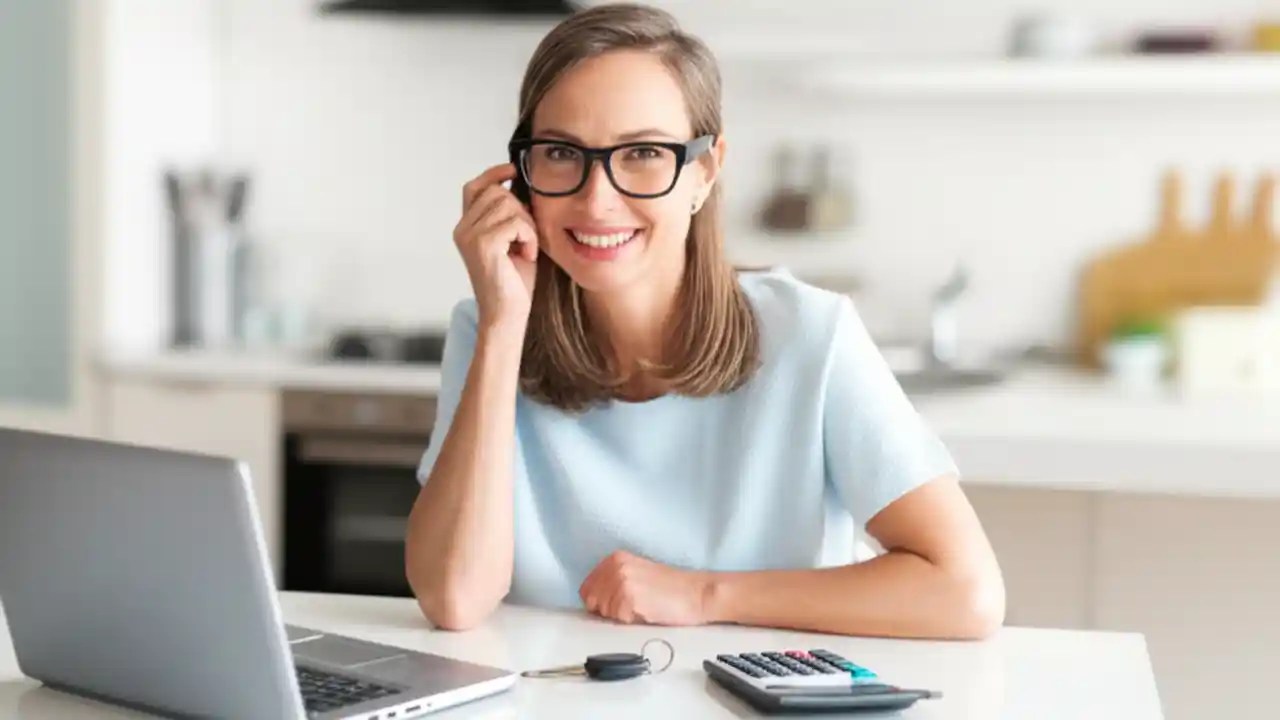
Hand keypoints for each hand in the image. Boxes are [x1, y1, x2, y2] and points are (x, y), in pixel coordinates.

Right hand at [453, 163, 538, 330]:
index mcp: (466, 227)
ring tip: (526, 247)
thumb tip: (518, 186)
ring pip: (507, 204)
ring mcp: (470, 236)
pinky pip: (516, 222)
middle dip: (520, 209)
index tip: (513, 170)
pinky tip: (527, 255)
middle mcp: (462, 229)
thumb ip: (509, 215)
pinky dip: (529, 237)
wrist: (507, 315)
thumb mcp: (512, 241)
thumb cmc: (513, 282)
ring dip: (527, 225)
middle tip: (527, 237)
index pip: (474, 188)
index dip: (493, 174)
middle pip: (496, 192)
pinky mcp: (483, 245)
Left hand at [579, 550, 715, 625]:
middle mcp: (615, 567)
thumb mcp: (636, 573)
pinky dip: (630, 621)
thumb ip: (612, 581)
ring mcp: (622, 582)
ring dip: (620, 616)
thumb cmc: (671, 588)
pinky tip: (647, 612)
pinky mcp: (630, 599)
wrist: (696, 594)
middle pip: (592, 601)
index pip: (587, 588)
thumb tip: (593, 601)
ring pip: (605, 612)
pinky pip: (618, 619)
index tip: (615, 604)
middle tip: (632, 607)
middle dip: (608, 610)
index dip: (599, 601)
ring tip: (642, 607)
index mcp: (615, 558)